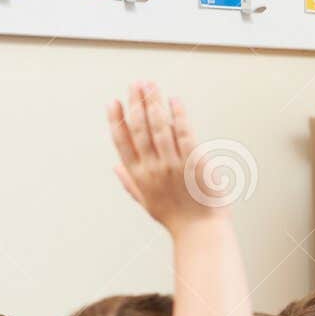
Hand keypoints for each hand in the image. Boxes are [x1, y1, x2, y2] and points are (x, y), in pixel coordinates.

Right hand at [107, 82, 224, 228]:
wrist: (200, 231)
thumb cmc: (176, 218)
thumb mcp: (147, 202)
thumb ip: (130, 183)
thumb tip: (116, 166)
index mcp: (138, 176)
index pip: (122, 142)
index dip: (116, 120)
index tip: (114, 102)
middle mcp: (153, 168)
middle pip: (139, 129)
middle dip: (136, 103)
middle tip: (135, 84)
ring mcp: (173, 164)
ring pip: (159, 127)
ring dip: (154, 103)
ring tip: (151, 85)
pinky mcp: (195, 163)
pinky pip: (184, 134)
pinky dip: (178, 116)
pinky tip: (174, 101)